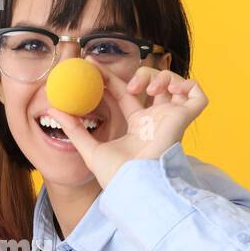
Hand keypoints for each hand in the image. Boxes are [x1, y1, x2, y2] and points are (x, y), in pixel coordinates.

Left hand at [46, 66, 208, 187]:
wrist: (134, 186)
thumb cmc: (116, 177)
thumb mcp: (89, 149)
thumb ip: (74, 129)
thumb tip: (51, 109)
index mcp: (136, 126)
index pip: (125, 92)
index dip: (110, 77)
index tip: (91, 64)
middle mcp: (155, 120)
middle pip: (152, 84)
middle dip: (140, 73)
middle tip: (124, 83)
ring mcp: (171, 118)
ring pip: (175, 83)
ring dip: (161, 76)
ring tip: (147, 89)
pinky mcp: (185, 119)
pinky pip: (197, 93)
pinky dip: (186, 84)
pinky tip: (167, 91)